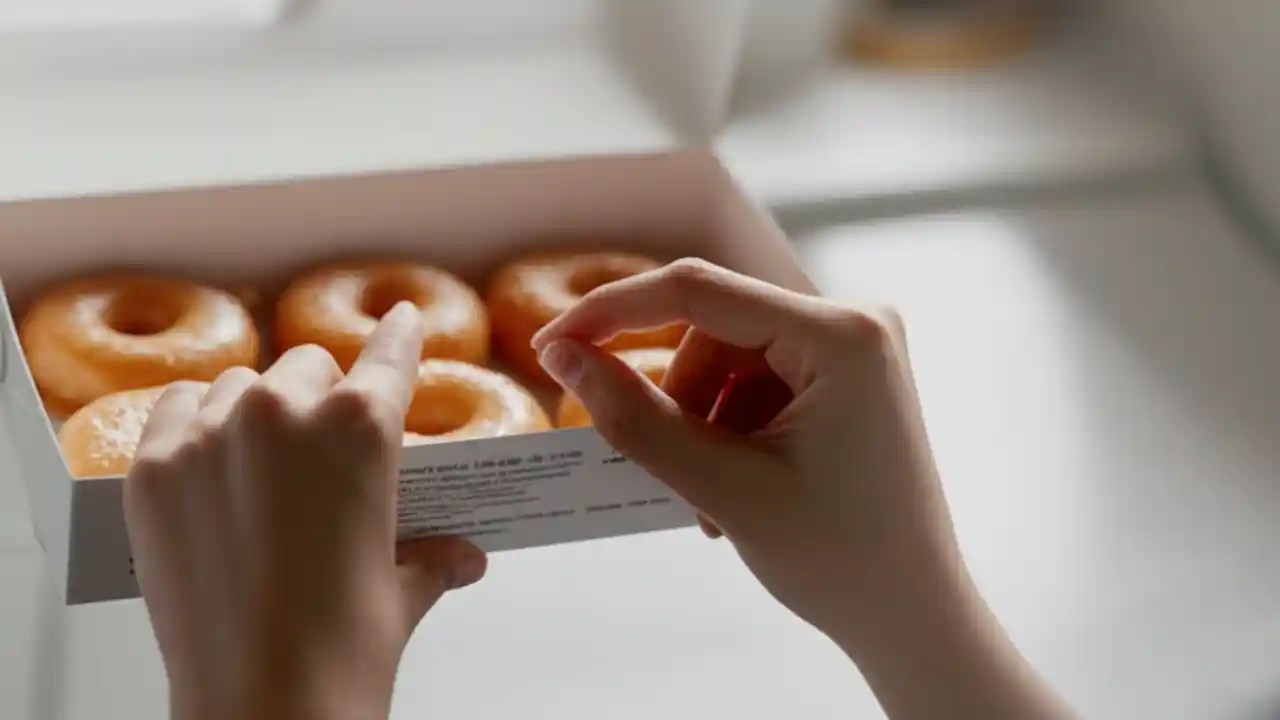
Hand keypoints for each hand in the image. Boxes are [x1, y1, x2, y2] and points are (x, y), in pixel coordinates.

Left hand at [125, 302, 486, 719]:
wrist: (264, 704)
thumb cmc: (344, 648)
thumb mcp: (403, 588)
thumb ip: (433, 554)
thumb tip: (463, 556)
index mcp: (362, 426)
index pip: (389, 354)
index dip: (397, 337)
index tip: (396, 322)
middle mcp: (283, 411)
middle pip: (307, 368)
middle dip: (319, 400)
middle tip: (320, 453)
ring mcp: (211, 435)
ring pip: (239, 386)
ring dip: (255, 411)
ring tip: (260, 466)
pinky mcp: (153, 468)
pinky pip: (174, 408)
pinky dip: (193, 423)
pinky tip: (208, 460)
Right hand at [532, 259, 1070, 718]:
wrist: (911, 614)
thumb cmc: (839, 559)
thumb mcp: (722, 488)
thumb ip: (635, 417)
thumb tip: (563, 357)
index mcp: (842, 334)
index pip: (697, 290)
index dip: (611, 313)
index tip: (549, 347)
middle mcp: (854, 322)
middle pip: (712, 331)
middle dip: (677, 402)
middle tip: (670, 475)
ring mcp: (853, 348)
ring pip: (726, 360)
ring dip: (700, 426)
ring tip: (715, 502)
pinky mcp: (845, 375)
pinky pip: (755, 381)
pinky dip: (728, 431)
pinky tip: (740, 489)